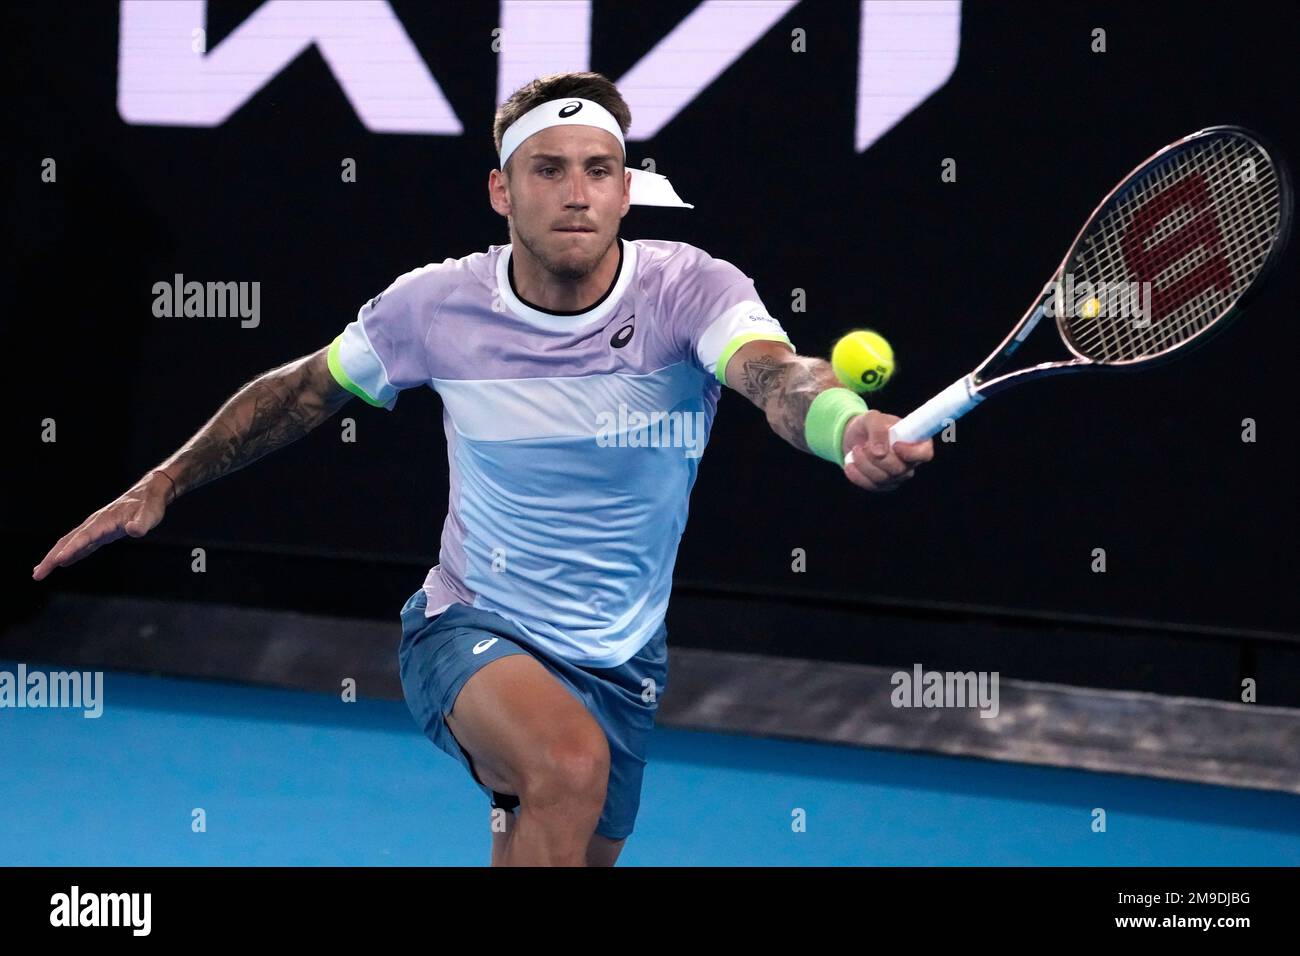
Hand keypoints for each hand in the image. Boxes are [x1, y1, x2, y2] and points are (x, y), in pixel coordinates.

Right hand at [31, 470, 174, 580]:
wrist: (150, 493)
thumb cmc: (150, 505)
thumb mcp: (150, 515)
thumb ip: (141, 523)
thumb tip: (134, 530)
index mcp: (104, 521)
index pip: (84, 538)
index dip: (72, 550)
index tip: (58, 562)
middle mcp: (95, 524)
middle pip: (68, 542)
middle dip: (51, 558)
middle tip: (37, 575)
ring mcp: (96, 528)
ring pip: (70, 543)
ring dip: (55, 557)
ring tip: (40, 572)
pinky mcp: (101, 532)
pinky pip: (81, 545)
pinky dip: (71, 554)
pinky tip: (64, 563)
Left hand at [842, 411, 933, 491]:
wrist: (855, 436)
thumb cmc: (870, 425)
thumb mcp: (872, 418)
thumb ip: (878, 430)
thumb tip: (879, 452)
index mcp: (916, 442)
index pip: (925, 454)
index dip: (912, 453)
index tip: (895, 445)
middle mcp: (910, 462)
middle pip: (899, 469)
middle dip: (877, 458)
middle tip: (864, 445)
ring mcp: (897, 476)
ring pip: (883, 479)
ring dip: (864, 464)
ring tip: (856, 450)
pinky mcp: (882, 485)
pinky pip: (871, 486)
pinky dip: (857, 475)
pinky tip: (850, 464)